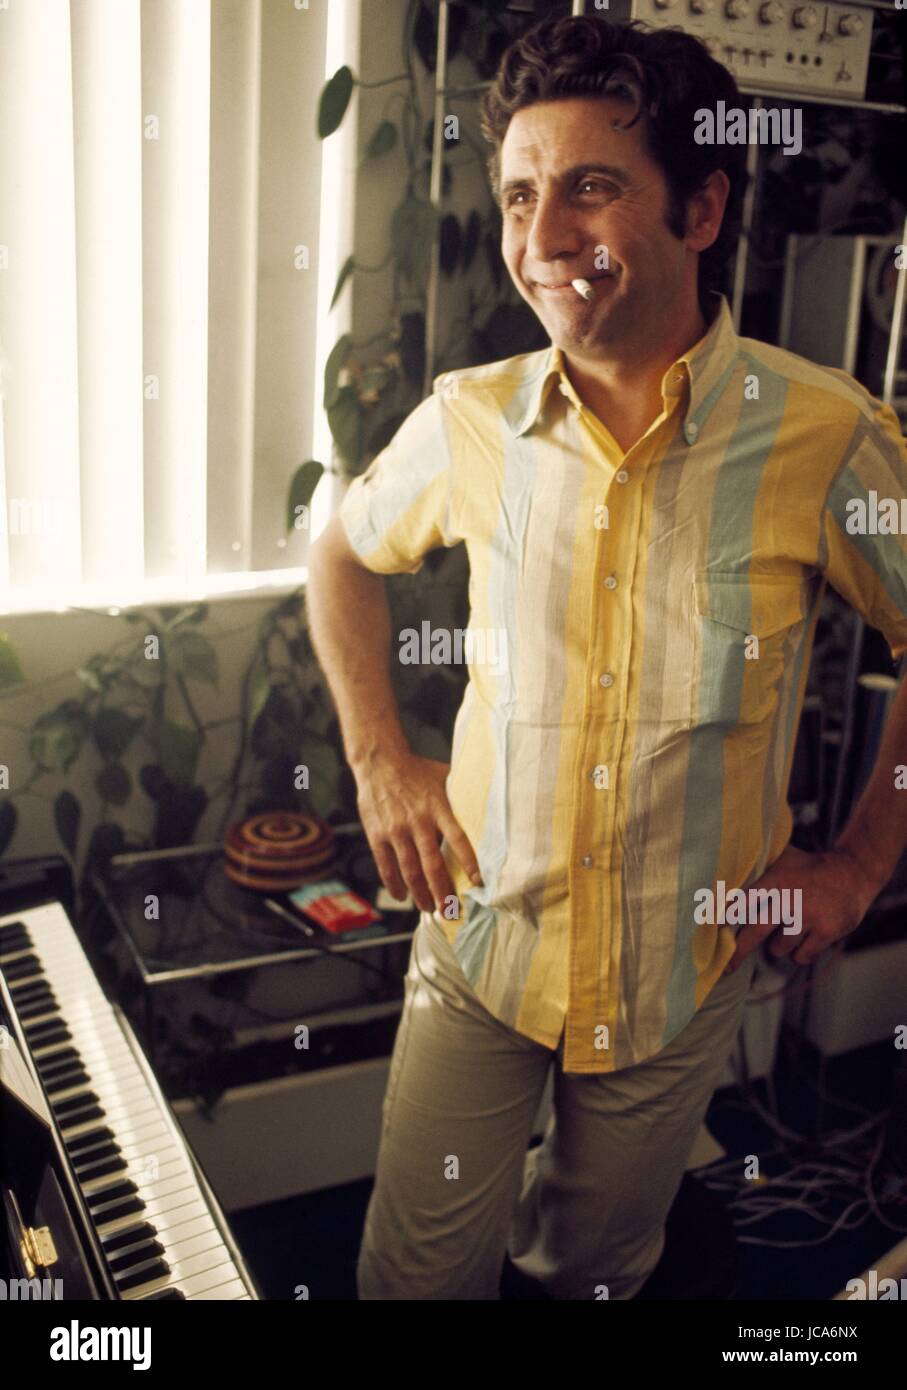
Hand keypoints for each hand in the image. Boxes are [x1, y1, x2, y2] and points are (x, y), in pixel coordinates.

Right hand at [353, 751, 480, 915]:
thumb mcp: (444, 776)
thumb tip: (491, 802)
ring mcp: (396, 830)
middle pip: (433, 865)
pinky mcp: (377, 835)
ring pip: (410, 871)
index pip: (458, 839)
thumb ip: (462, 794)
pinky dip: (394, 885)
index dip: (469, 862)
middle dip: (443, 892)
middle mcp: (418, 822)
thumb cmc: (417, 770)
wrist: (380, 762)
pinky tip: (402, 896)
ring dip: (420, 894)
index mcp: (438, 807)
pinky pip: (386, 866)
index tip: (479, 882)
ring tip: (429, 908)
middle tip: (450, 911)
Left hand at [722, 844, 879, 974]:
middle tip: (724, 968)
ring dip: (778, 945)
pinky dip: (799, 954)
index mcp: (775, 879)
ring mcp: (809, 916)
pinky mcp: (826, 932)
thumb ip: (757, 866)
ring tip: (789, 927)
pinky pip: (801, 957)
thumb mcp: (783, 858)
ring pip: (778, 948)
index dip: (723, 917)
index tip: (706, 931)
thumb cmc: (808, 868)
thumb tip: (720, 867)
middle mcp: (790, 898)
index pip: (743, 899)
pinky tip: (806, 937)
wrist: (853, 874)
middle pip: (755, 931)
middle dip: (737, 952)